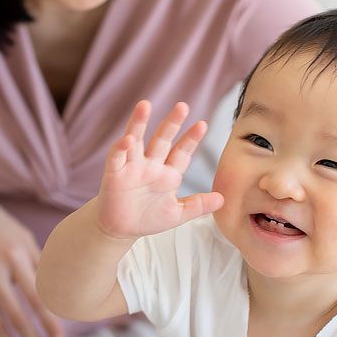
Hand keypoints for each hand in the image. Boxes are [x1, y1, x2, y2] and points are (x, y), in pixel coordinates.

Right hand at [95, 100, 223, 240]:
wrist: (120, 230)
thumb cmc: (148, 219)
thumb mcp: (177, 214)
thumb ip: (198, 205)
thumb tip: (223, 199)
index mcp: (167, 173)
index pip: (182, 152)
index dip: (191, 139)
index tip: (202, 124)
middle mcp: (150, 165)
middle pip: (162, 139)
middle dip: (172, 123)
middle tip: (182, 106)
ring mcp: (132, 166)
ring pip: (136, 139)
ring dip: (139, 123)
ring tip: (145, 105)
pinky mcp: (114, 173)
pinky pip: (116, 157)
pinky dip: (120, 147)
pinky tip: (127, 139)